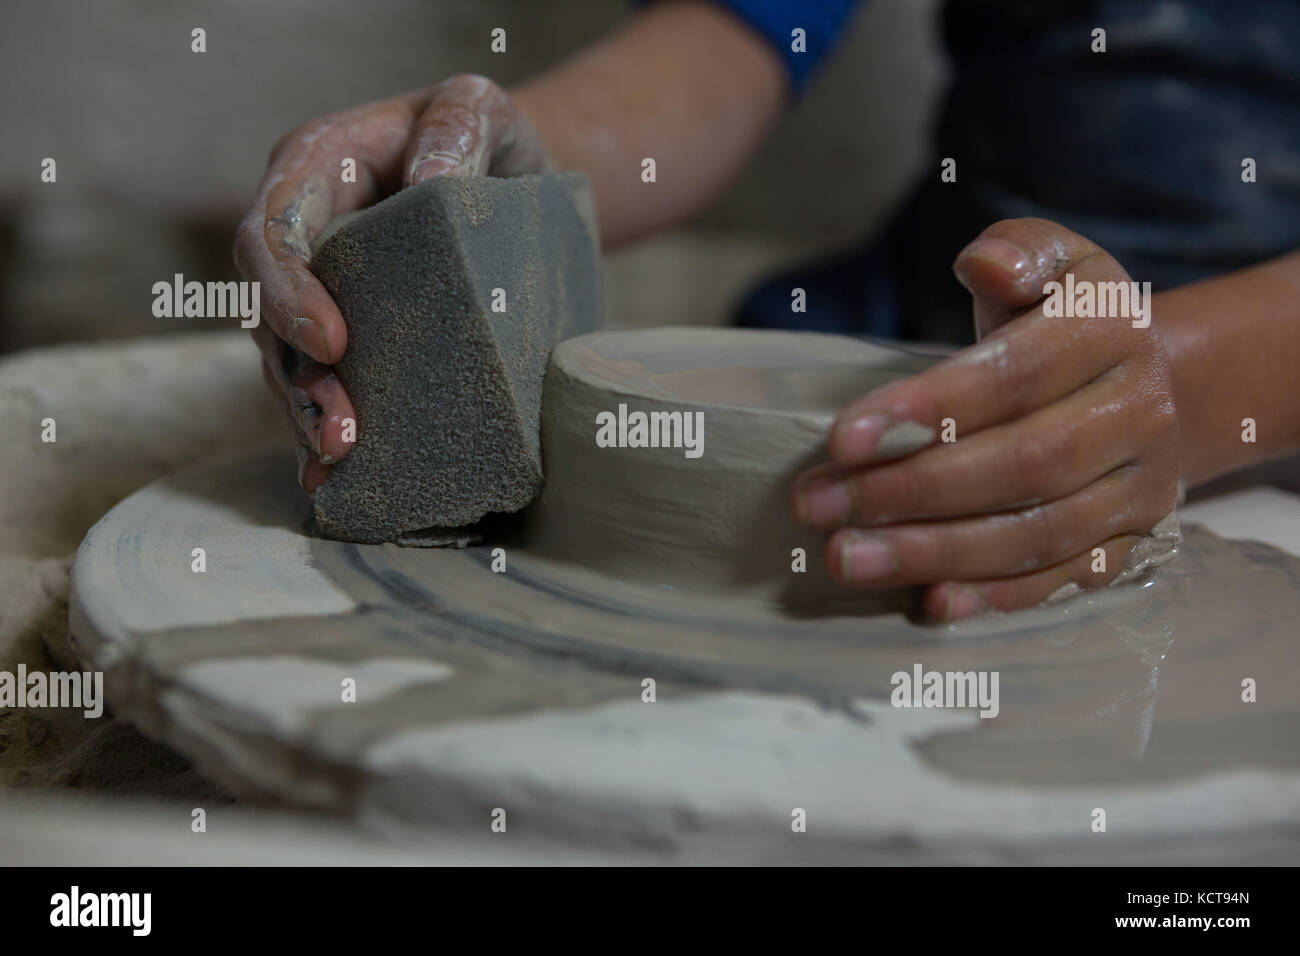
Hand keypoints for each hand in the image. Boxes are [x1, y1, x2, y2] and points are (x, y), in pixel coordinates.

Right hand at [233, 74, 548, 490]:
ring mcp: (323, 291)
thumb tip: (432, 183)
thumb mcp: (481, 105)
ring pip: (290, 363)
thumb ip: (459, 126)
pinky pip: (328, 386)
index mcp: (316, 172)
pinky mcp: (356, 338)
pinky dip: (328, 431)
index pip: (273, 231)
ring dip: (309, 417)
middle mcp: (307, 238)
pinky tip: (338, 482)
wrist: (513, 181)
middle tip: (339, 436)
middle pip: (270, 315)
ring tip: (340, 463)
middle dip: (299, 381)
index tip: (334, 342)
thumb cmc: (489, 138)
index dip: (288, 290)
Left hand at [792, 218, 1181, 619]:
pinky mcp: (1130, 541)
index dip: (928, 408)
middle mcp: (1138, 412)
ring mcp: (1140, 486)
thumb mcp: (1054, 261)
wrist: (1157, 381)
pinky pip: (1063, 580)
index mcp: (1112, 330)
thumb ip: (1020, 249)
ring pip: (1038, 532)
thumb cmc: (1063, 318)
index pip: (1014, 375)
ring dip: (935, 553)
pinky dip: (995, 596)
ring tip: (847, 559)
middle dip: (911, 490)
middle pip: (1022, 464)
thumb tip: (986, 266)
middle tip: (820, 506)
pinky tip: (930, 602)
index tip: (841, 438)